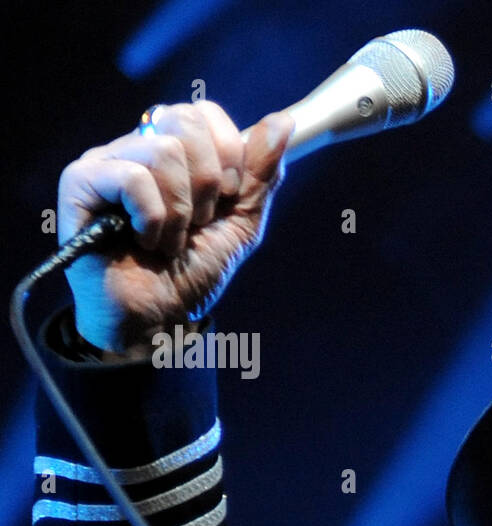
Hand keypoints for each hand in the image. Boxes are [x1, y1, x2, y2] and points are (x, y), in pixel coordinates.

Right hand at [57, 101, 293, 357]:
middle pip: (185, 123)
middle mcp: (137, 147)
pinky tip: (142, 240)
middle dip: (207, 185)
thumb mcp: (241, 223)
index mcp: (174, 151)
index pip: (204, 113)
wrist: (160, 318)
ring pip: (163, 151)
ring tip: (169, 240)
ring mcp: (106, 161)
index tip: (226, 200)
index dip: (228, 156)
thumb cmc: (192, 273)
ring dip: (180, 212)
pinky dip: (152, 218)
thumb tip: (284, 121)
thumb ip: (262, 175)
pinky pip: (131, 177)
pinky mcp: (79, 182)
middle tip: (195, 223)